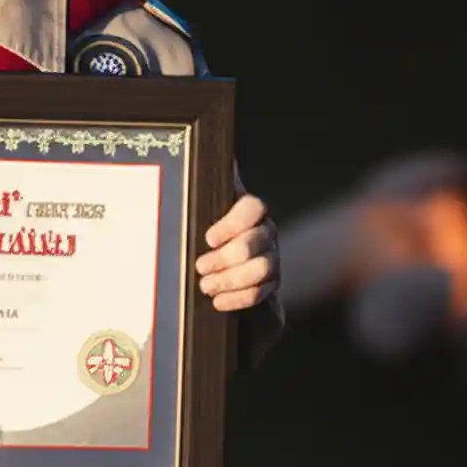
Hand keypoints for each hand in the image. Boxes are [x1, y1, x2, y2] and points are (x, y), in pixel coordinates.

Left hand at [196, 193, 279, 310]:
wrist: (211, 268)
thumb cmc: (197, 233)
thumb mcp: (195, 214)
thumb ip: (197, 194)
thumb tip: (203, 165)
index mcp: (247, 209)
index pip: (252, 208)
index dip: (232, 224)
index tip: (208, 238)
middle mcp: (264, 229)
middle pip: (255, 241)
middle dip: (226, 257)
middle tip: (200, 267)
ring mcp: (271, 256)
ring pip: (262, 267)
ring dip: (232, 279)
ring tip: (206, 286)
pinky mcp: (271, 282)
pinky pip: (262, 292)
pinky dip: (239, 298)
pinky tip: (219, 302)